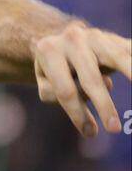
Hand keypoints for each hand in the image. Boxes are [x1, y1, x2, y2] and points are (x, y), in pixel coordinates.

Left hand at [31, 21, 130, 135]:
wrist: (62, 38)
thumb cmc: (55, 69)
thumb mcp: (47, 81)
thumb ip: (65, 100)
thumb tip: (89, 129)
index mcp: (48, 51)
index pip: (64, 90)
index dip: (77, 113)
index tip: (90, 133)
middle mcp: (71, 39)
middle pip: (90, 79)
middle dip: (103, 105)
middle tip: (114, 129)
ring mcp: (95, 36)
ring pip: (118, 59)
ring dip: (131, 75)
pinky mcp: (114, 39)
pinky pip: (130, 52)